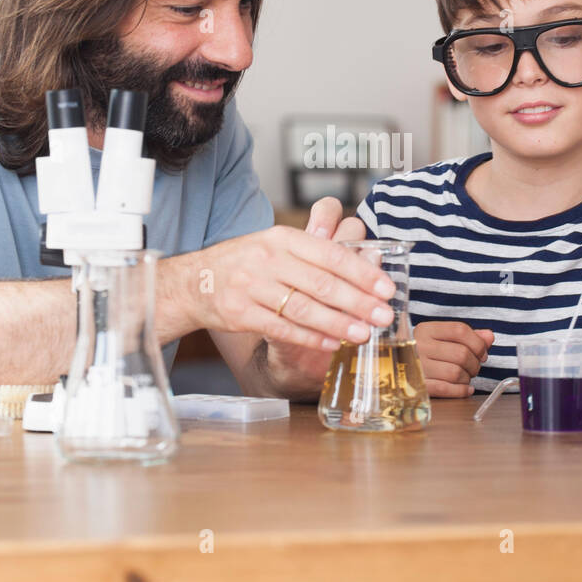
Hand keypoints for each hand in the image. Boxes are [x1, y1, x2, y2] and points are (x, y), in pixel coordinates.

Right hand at [256, 199, 374, 394]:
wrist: (195, 281)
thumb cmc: (247, 262)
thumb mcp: (277, 244)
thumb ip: (317, 251)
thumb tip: (368, 259)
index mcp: (283, 238)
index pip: (331, 254)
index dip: (362, 273)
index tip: (386, 288)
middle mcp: (268, 259)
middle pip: (321, 283)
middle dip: (357, 302)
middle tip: (383, 316)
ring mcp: (252, 286)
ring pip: (303, 308)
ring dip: (337, 323)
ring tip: (363, 334)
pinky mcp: (241, 313)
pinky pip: (281, 328)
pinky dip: (309, 337)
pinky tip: (331, 343)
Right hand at [412, 321, 494, 397]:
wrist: (394, 368)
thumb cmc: (423, 353)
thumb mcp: (440, 338)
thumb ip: (467, 336)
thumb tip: (489, 336)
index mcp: (425, 330)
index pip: (460, 330)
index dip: (478, 342)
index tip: (482, 352)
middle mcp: (418, 346)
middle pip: (461, 354)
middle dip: (475, 364)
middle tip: (473, 367)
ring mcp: (416, 367)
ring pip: (456, 373)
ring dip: (467, 378)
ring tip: (464, 377)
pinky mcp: (417, 386)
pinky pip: (446, 389)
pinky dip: (461, 391)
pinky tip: (465, 389)